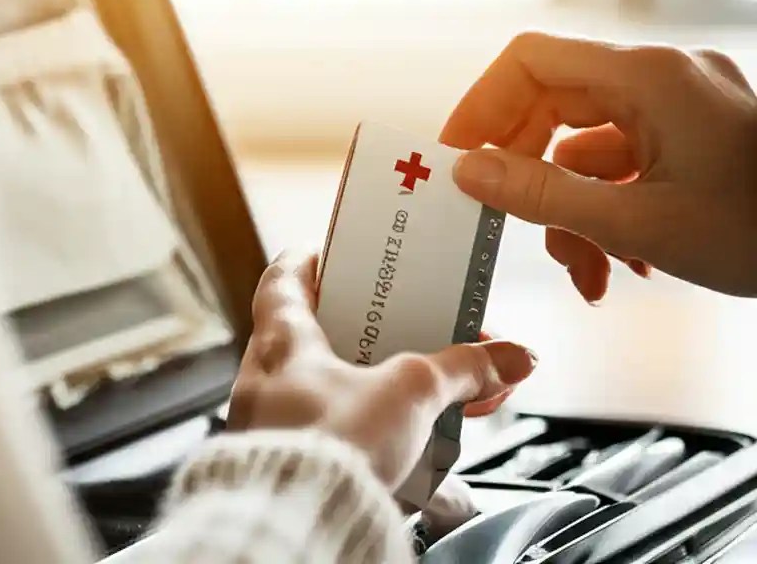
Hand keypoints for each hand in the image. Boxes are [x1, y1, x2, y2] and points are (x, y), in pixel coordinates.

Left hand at [227, 251, 536, 490]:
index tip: (348, 254)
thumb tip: (509, 358)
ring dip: (386, 393)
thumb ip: (462, 369)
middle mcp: (265, 380)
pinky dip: (381, 441)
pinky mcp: (294, 469)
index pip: (285, 278)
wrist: (304, 520)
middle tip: (418, 330)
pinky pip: (339, 441)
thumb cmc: (328, 445)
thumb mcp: (411, 391)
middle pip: (321, 338)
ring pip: (334, 394)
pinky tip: (425, 454)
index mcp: (280, 341)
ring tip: (438, 396)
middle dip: (377, 337)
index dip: (318, 260)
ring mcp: (274, 427)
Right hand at [441, 33, 756, 298]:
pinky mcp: (697, 137)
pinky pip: (626, 163)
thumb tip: (467, 171)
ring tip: (587, 273)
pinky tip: (623, 262)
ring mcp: (683, 107)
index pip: (530, 60)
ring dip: (572, 210)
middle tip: (512, 228)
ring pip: (588, 148)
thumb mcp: (638, 221)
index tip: (455, 158)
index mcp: (648, 77)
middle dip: (531, 177)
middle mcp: (663, 79)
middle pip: (554, 109)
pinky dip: (610, 209)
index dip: (481, 105)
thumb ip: (541, 194)